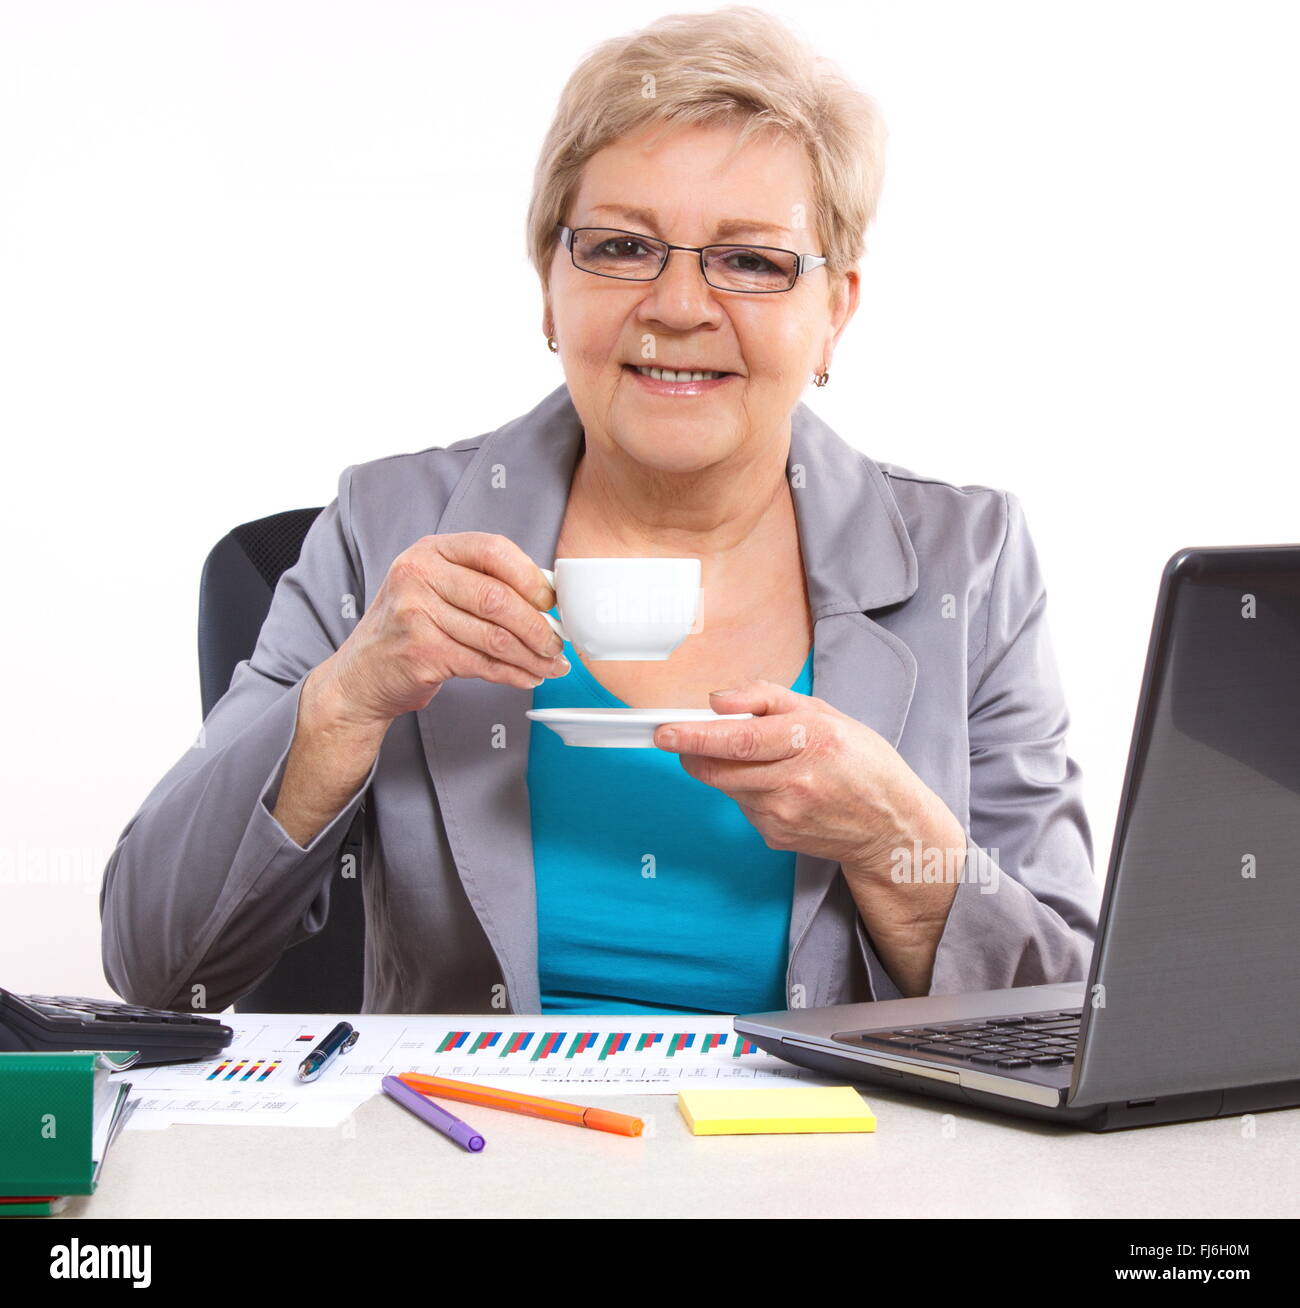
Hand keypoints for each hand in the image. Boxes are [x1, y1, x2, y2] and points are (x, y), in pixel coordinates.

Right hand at [314, 532, 569, 729]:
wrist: (361, 675)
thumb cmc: (409, 629)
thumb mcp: (436, 589)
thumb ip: (481, 583)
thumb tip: (546, 595)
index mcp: (430, 551)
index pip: (493, 550)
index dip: (530, 576)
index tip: (552, 600)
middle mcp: (418, 575)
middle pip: (497, 597)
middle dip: (537, 625)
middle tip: (557, 641)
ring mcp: (415, 614)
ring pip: (494, 636)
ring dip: (532, 655)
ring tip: (551, 664)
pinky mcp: (421, 652)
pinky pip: (483, 664)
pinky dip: (513, 674)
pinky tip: (527, 677)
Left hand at [653, 680, 967, 987]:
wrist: (890, 826)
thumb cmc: (859, 761)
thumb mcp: (824, 712)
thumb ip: (766, 698)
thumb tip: (716, 700)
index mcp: (812, 740)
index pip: (740, 739)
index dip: (696, 736)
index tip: (665, 732)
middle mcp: (797, 781)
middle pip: (720, 769)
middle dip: (692, 753)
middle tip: (678, 738)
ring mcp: (785, 815)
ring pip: (726, 786)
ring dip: (725, 770)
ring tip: (759, 761)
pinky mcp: (776, 837)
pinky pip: (742, 806)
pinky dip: (746, 792)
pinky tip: (777, 788)